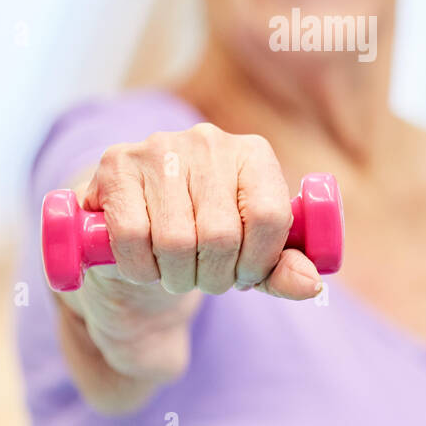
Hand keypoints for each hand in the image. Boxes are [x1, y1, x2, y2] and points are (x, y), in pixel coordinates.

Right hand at [60, 123, 320, 386]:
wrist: (135, 230)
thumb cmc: (204, 242)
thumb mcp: (251, 258)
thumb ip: (284, 271)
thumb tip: (310, 285)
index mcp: (254, 153)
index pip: (269, 215)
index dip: (259, 262)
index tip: (246, 276)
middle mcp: (208, 141)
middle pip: (221, 235)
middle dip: (215, 276)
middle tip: (206, 278)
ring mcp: (158, 147)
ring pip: (175, 240)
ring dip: (177, 276)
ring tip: (177, 272)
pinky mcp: (115, 165)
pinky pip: (132, 237)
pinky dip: (140, 269)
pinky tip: (145, 264)